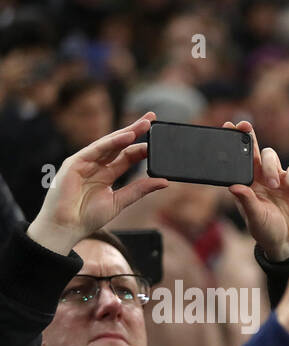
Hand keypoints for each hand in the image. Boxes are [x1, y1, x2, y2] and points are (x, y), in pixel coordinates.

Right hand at [27, 113, 167, 254]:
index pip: (128, 156)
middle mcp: (97, 164)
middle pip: (120, 144)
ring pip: (109, 143)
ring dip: (127, 132)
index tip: (160, 140)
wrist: (66, 227)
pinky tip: (127, 136)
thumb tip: (164, 181)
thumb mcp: (120, 201)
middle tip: (153, 119)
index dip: (143, 147)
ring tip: (144, 124)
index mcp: (107, 173)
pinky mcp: (75, 163)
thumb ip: (140, 189)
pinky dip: (111, 142)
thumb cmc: (88, 216)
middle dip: (136, 131)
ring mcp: (85, 162)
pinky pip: (96, 149)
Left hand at [224, 120, 288, 261]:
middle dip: (249, 136)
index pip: (238, 159)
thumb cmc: (266, 231)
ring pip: (272, 157)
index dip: (234, 142)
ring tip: (272, 184)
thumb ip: (246, 201)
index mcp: (247, 183)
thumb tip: (234, 186)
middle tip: (244, 126)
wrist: (288, 243)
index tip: (227, 126)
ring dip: (270, 166)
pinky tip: (288, 187)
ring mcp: (278, 179)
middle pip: (255, 150)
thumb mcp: (254, 218)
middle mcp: (261, 177)